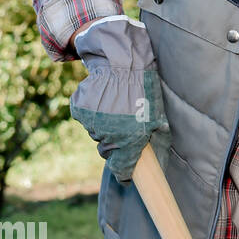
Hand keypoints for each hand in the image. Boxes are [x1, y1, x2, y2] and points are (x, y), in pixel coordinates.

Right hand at [68, 16, 169, 182]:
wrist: (125, 62)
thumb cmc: (147, 91)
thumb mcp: (159, 118)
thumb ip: (155, 143)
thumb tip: (153, 166)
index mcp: (130, 138)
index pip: (122, 167)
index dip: (124, 172)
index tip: (126, 176)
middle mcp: (109, 133)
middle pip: (107, 150)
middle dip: (115, 143)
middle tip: (125, 123)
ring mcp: (91, 121)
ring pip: (96, 133)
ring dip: (105, 124)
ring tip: (117, 105)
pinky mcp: (79, 109)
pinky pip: (86, 119)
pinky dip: (92, 112)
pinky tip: (103, 99)